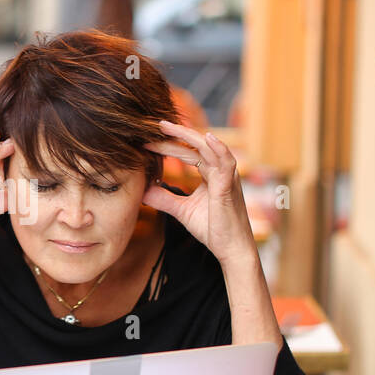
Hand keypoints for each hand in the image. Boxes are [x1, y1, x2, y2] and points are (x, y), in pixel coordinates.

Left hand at [143, 120, 257, 266]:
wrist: (231, 249)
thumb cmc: (213, 229)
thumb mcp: (182, 210)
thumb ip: (164, 199)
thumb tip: (143, 191)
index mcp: (209, 175)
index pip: (187, 153)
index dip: (168, 145)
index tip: (147, 140)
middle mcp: (219, 171)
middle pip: (195, 146)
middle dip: (175, 134)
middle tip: (154, 124)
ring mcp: (226, 177)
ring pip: (208, 148)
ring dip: (188, 135)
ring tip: (168, 126)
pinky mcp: (229, 187)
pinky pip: (226, 163)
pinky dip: (219, 149)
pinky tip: (208, 138)